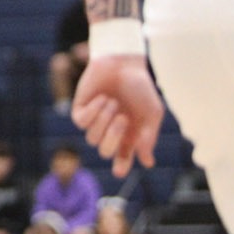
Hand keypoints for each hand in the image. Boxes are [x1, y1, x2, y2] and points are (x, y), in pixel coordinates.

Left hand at [71, 54, 162, 177]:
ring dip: (103, 119)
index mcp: (129, 137)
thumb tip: (146, 162)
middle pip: (105, 152)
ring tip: (112, 101)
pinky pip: (81, 122)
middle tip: (122, 118)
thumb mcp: (152, 112)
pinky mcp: (80, 110)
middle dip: (113, 137)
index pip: (122, 160)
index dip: (120, 167)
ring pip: (92, 138)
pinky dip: (93, 111)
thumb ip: (149, 136)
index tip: (119, 170)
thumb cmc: (140, 88)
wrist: (122, 63)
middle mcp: (110, 133)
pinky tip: (101, 98)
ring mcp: (95, 122)